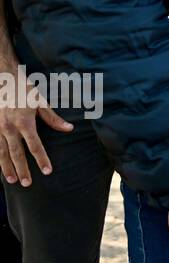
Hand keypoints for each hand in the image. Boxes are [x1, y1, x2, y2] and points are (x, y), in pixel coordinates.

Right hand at [0, 48, 73, 186]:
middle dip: (23, 169)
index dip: (41, 159)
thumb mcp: (40, 101)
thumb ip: (53, 118)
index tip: (47, 171)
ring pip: (2, 153)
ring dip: (7, 168)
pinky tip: (1, 168)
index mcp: (24, 122)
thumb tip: (68, 129)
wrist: (2, 79)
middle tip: (28, 184)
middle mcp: (9, 128)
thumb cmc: (24, 89)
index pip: (35, 145)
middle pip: (17, 153)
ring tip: (13, 180)